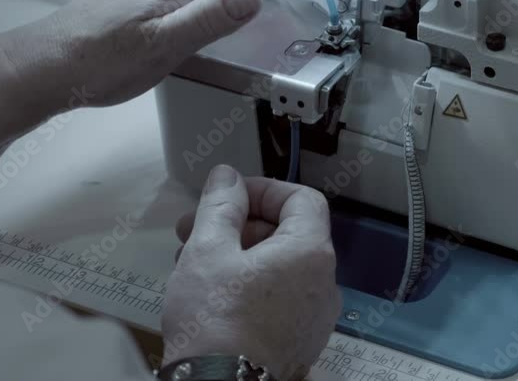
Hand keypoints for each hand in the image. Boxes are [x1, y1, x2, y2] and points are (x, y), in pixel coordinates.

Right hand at [163, 166, 340, 379]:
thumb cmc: (215, 320)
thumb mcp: (208, 250)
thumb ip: (221, 205)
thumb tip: (228, 176)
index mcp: (311, 253)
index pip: (302, 199)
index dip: (264, 189)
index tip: (228, 195)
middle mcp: (325, 283)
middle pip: (289, 234)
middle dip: (240, 224)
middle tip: (194, 229)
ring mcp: (316, 316)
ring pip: (281, 268)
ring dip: (240, 255)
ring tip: (192, 262)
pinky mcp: (301, 341)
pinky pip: (281, 298)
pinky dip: (252, 285)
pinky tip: (213, 293)